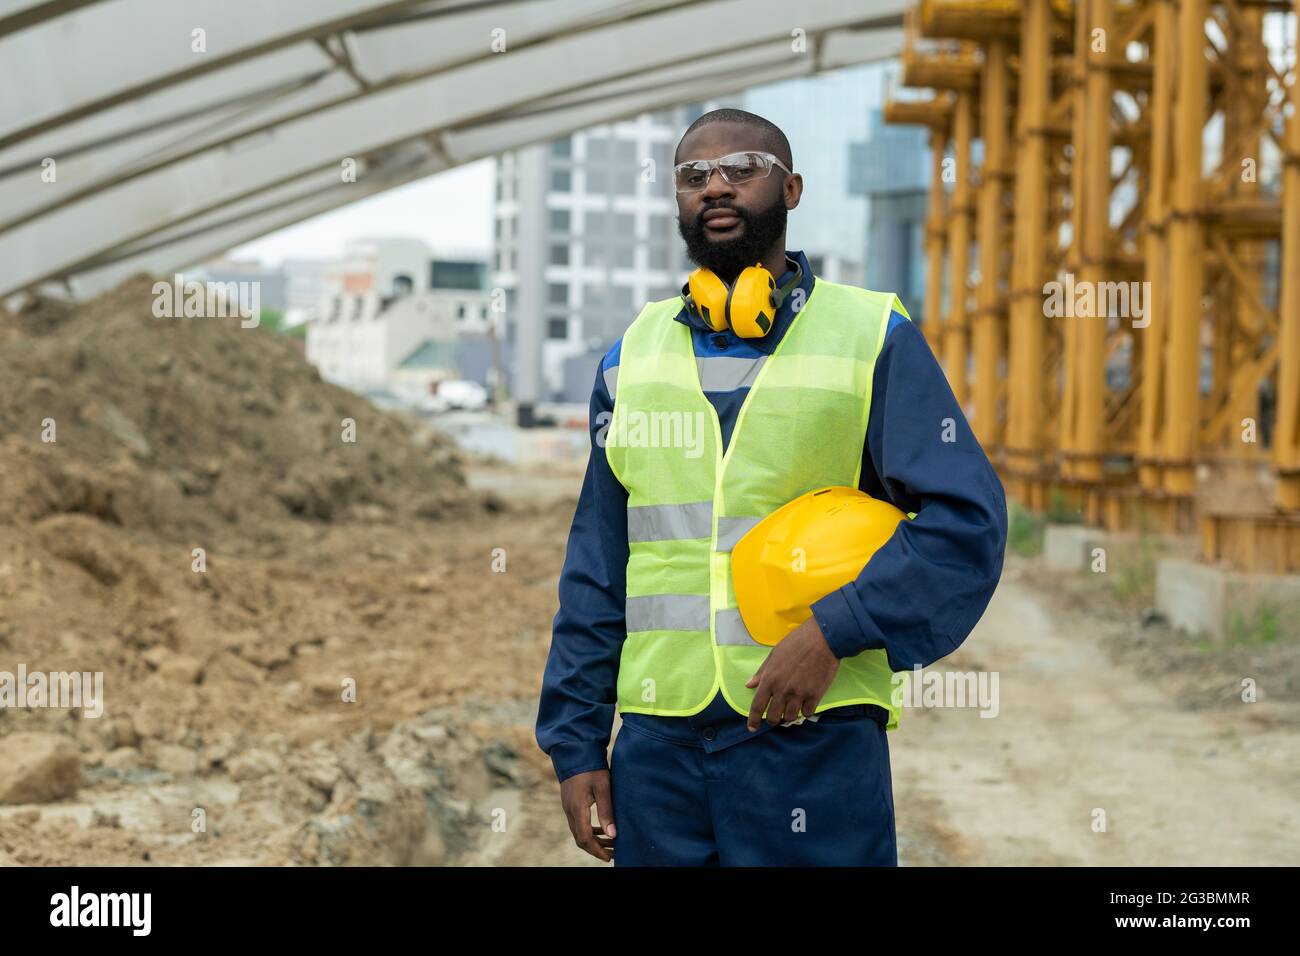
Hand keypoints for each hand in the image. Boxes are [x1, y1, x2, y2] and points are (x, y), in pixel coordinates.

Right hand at [560, 769, 615, 861]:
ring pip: (579, 832)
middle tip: (613, 853)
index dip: (597, 850)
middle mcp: (569, 810)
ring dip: (594, 840)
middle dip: (596, 848)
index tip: (609, 857)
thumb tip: (613, 835)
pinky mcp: (570, 802)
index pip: (585, 838)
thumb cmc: (591, 767)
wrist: (574, 751)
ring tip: (611, 843)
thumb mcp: (603, 787)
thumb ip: (607, 811)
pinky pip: (578, 823)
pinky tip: (602, 829)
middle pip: (580, 839)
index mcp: (577, 808)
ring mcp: (568, 807)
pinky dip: (589, 830)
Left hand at [745, 616, 839, 730]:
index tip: (752, 728)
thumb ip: (762, 672)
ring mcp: (799, 694)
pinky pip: (807, 712)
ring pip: (790, 717)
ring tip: (791, 709)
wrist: (822, 639)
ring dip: (789, 716)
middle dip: (772, 720)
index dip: (753, 720)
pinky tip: (805, 704)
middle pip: (773, 717)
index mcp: (770, 679)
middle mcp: (782, 690)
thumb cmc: (796, 642)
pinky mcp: (815, 695)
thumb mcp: (774, 654)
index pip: (757, 706)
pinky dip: (805, 711)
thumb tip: (750, 684)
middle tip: (775, 717)